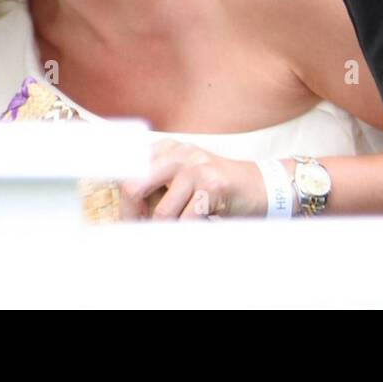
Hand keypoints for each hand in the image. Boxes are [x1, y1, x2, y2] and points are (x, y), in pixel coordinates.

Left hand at [118, 138, 267, 219]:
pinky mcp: (213, 184)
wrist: (260, 186)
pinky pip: (186, 221)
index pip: (128, 168)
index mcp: (168, 147)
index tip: (126, 219)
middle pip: (134, 186)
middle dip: (133, 216)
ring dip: (165, 231)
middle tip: (141, 233)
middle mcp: (179, 152)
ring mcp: (197, 166)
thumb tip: (126, 211)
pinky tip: (197, 229)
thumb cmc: (217, 188)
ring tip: (176, 232)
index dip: (122, 199)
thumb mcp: (184, 177)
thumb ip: (157, 185)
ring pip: (161, 212)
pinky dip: (187, 234)